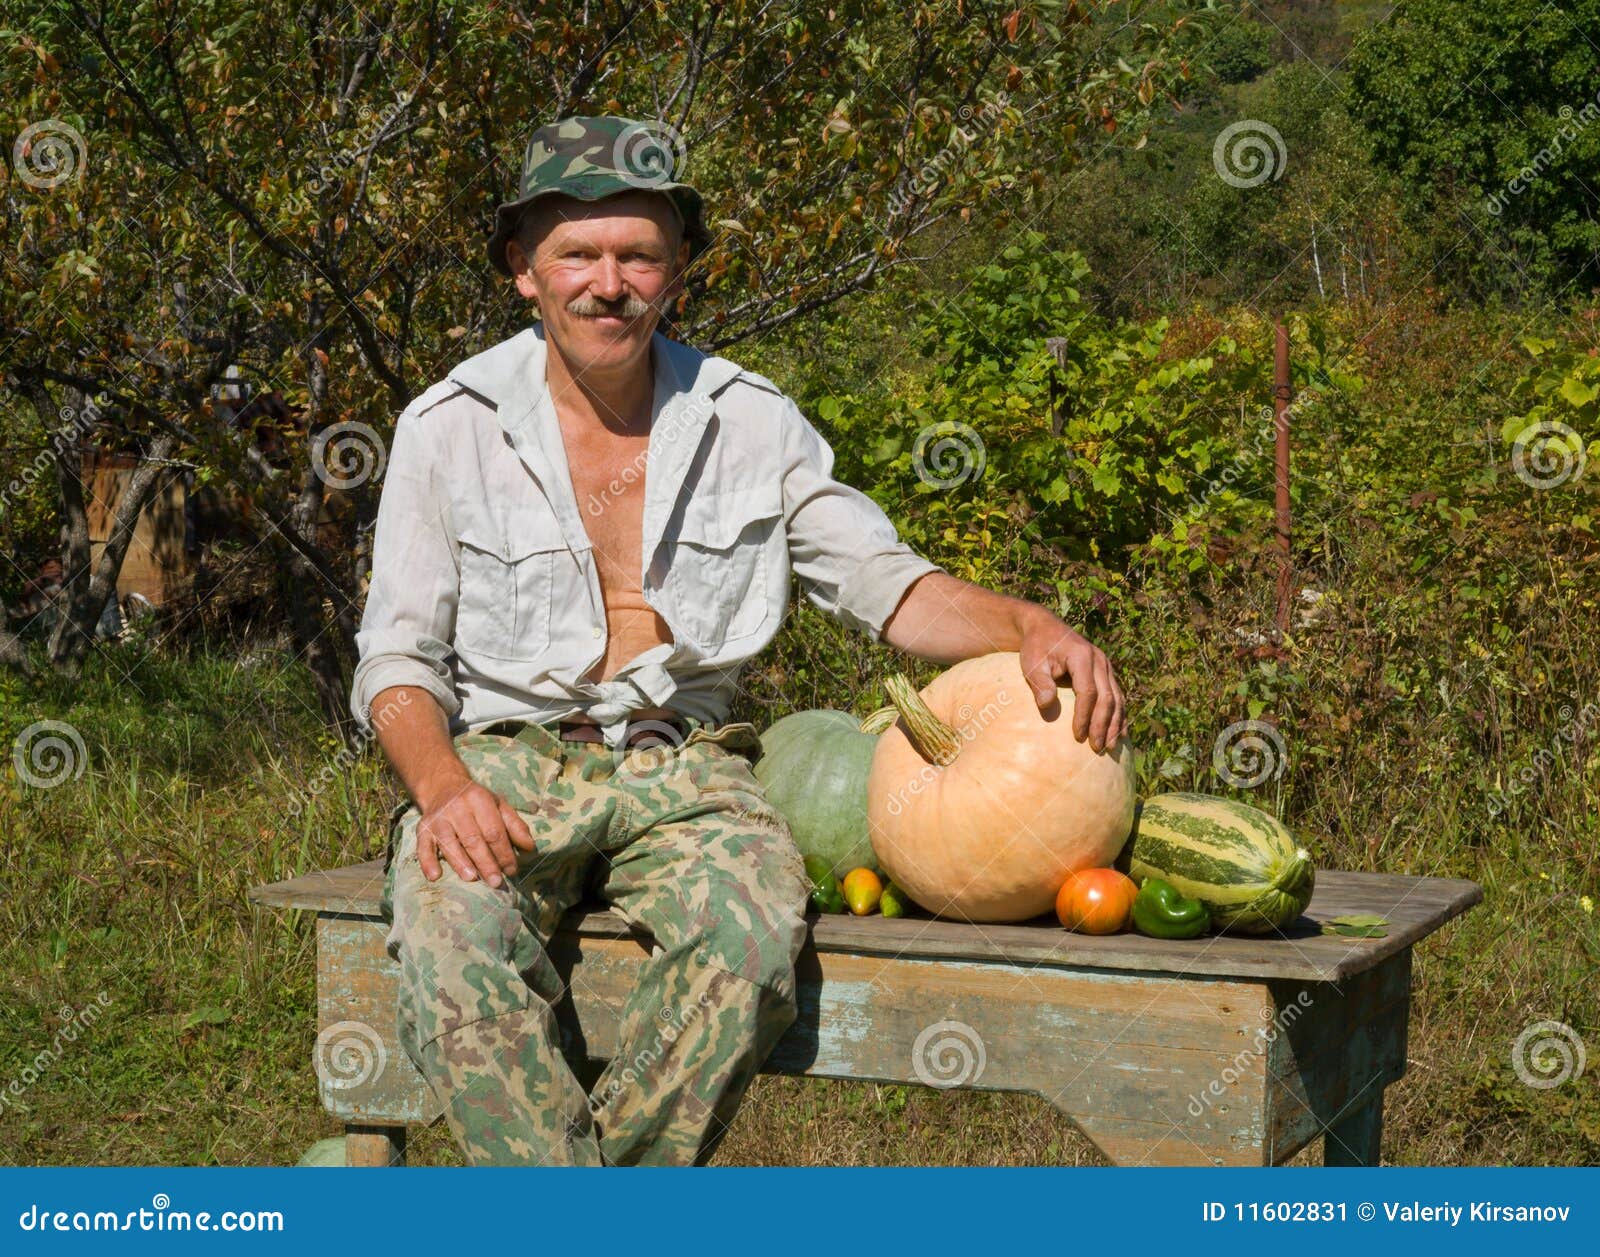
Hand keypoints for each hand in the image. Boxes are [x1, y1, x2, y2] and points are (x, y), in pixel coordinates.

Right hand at [414, 776, 535, 887]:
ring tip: (472, 878)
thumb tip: (530, 848)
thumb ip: (515, 826)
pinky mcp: (423, 828)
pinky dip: (427, 862)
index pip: (493, 830)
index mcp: (479, 800)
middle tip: (496, 882)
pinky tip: (435, 876)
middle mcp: (457, 808)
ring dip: (460, 862)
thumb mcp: (499, 806)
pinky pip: (423, 846)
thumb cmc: (477, 802)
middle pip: (472, 838)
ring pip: (449, 842)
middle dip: (486, 862)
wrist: (443, 786)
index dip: (504, 852)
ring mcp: (438, 819)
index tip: (512, 870)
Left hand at [1016, 609, 1126, 753]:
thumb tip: (1047, 706)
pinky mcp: (1107, 672)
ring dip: (1115, 724)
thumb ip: (1040, 683)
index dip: (1084, 716)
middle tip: (1097, 748)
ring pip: (1117, 698)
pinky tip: (1118, 733)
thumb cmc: (1036, 647)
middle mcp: (1100, 660)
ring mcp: (1106, 666)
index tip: (1078, 737)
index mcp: (1082, 656)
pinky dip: (1119, 715)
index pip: (1088, 692)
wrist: (1045, 628)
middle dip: (1103, 725)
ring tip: (1110, 747)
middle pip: (1107, 697)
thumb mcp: (1032, 663)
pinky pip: (1117, 696)